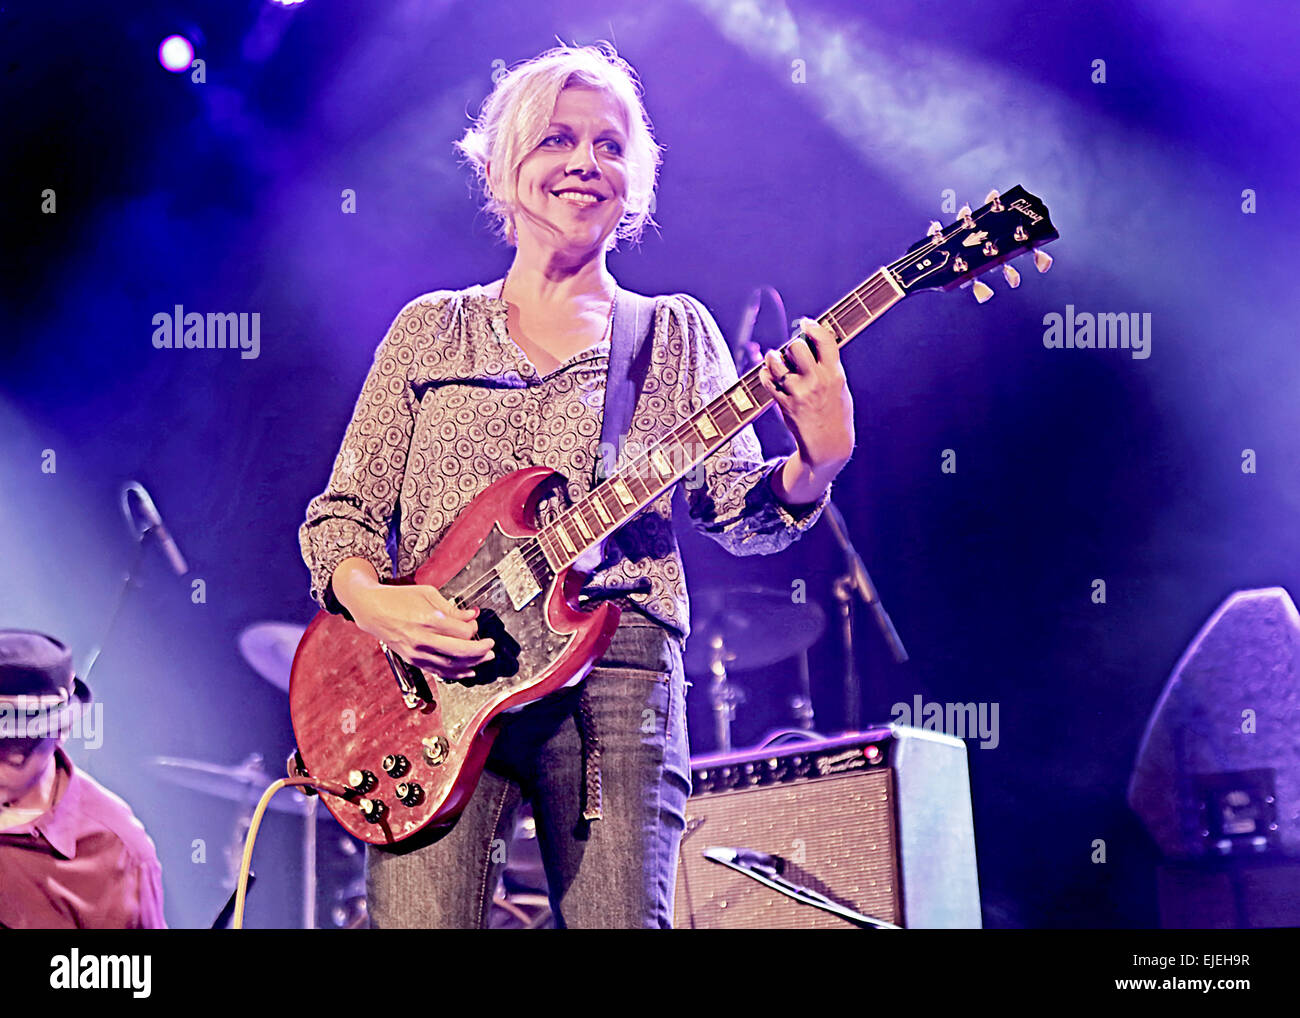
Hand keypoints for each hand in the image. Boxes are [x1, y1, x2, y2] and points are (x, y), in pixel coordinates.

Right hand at [333, 559, 493, 679]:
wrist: (372, 610)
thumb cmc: (399, 598)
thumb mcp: (428, 593)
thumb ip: (452, 608)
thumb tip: (471, 616)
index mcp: (428, 619)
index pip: (462, 632)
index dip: (473, 629)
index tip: (475, 625)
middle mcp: (423, 639)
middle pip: (460, 651)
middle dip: (480, 650)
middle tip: (490, 647)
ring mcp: (417, 652)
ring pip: (451, 665)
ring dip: (472, 663)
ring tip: (485, 659)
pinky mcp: (413, 660)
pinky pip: (438, 671)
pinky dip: (455, 673)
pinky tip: (468, 671)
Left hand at [757, 317, 854, 474]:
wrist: (828, 444)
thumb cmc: (836, 414)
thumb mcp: (840, 388)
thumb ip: (829, 367)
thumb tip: (815, 342)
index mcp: (835, 375)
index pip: (824, 341)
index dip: (813, 327)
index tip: (806, 323)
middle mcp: (816, 381)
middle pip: (797, 347)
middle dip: (793, 345)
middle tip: (793, 351)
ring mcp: (799, 392)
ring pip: (777, 362)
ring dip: (774, 357)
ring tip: (775, 358)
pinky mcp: (784, 404)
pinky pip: (767, 381)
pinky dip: (765, 374)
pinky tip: (769, 374)